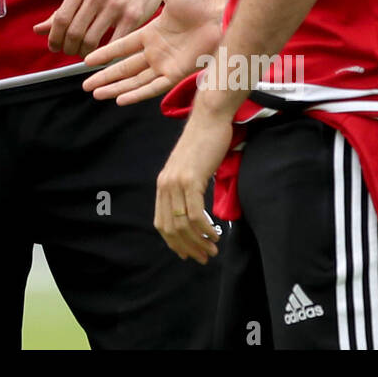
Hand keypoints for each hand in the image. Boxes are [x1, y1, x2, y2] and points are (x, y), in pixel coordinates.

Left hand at [32, 0, 168, 58]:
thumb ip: (62, 9)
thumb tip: (38, 30)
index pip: (61, 18)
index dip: (54, 38)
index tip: (54, 47)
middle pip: (74, 32)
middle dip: (68, 48)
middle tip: (70, 51)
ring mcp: (116, 5)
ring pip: (91, 41)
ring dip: (84, 54)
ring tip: (85, 54)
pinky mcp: (133, 16)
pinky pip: (113, 43)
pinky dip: (105, 54)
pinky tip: (103, 54)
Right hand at [81, 0, 225, 104]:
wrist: (221, 12)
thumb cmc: (200, 0)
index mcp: (153, 33)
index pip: (122, 46)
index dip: (105, 54)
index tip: (88, 60)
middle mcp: (157, 51)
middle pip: (125, 68)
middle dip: (105, 77)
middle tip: (86, 85)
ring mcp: (166, 64)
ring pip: (135, 81)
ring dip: (115, 88)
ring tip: (96, 94)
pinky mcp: (177, 73)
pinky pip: (153, 87)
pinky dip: (136, 94)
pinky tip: (120, 99)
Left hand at [154, 106, 232, 262]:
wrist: (209, 119)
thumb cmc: (204, 143)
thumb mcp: (190, 168)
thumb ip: (187, 188)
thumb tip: (193, 211)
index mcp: (163, 184)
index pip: (161, 223)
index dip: (174, 243)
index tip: (188, 254)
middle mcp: (165, 184)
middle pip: (170, 228)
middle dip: (187, 248)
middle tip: (204, 257)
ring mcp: (176, 182)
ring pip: (183, 224)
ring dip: (198, 243)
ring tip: (212, 250)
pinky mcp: (191, 179)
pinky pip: (195, 214)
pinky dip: (205, 230)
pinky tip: (215, 235)